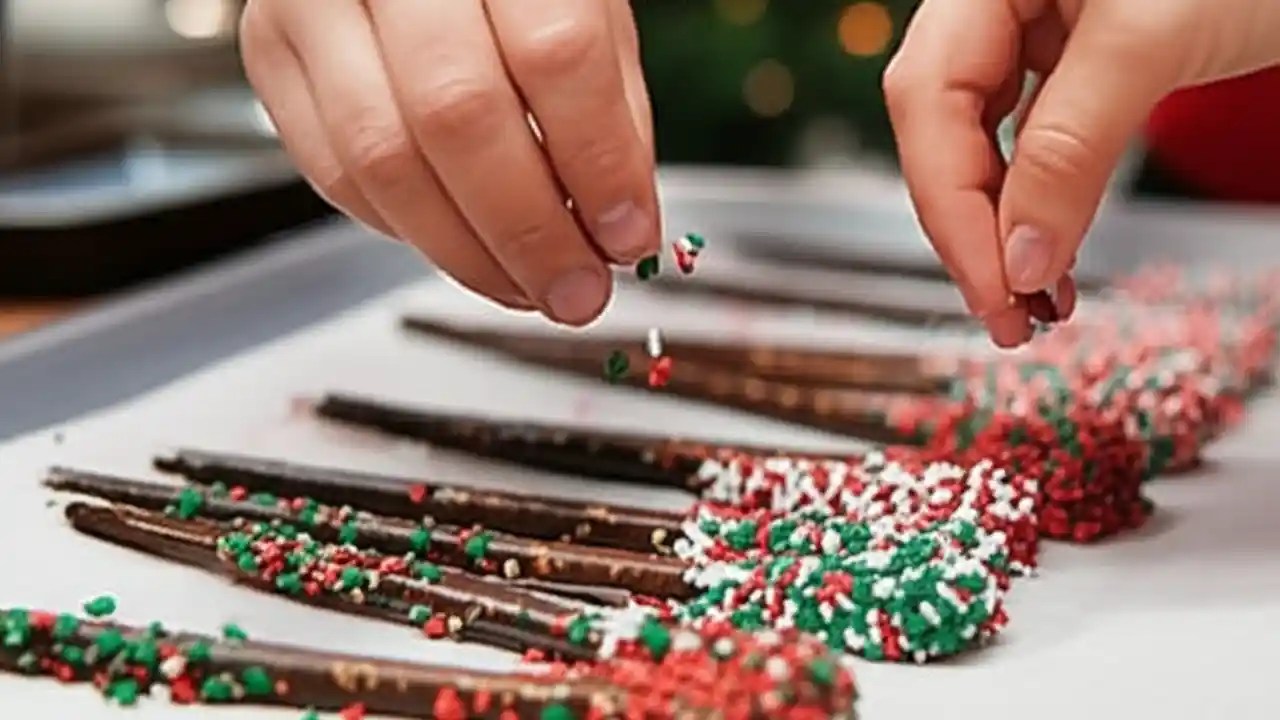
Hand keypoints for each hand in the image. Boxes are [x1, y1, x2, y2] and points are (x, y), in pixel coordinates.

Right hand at [240, 0, 658, 325]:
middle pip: (458, 116)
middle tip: (576, 290)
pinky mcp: (270, 55)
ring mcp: (312, 4)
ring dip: (466, 252)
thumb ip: (609, 110)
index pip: (555, 55)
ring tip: (525, 286)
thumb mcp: (584, 6)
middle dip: (529, 232)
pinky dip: (408, 231)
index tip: (628, 235)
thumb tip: (617, 226)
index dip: (598, 164)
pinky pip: (335, 174)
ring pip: (384, 161)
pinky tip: (462, 244)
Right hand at [884, 0, 1279, 346]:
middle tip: (1006, 311)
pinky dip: (1037, 200)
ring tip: (1030, 298)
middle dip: (970, 226)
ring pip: (979, 140)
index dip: (951, 202)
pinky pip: (1029, 138)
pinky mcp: (1071, 56)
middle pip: (942, 126)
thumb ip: (1072, 149)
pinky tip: (1050, 248)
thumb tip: (1019, 262)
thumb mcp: (1150, 44)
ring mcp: (1028, 25)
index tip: (993, 286)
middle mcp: (992, 0)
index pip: (929, 97)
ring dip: (1000, 225)